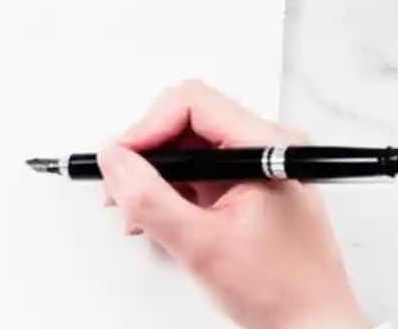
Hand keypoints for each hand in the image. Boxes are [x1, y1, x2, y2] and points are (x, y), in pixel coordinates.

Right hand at [99, 81, 367, 328]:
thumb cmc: (282, 292)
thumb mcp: (201, 245)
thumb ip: (150, 198)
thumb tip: (114, 160)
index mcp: (266, 147)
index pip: (193, 104)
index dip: (148, 128)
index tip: (122, 160)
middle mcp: (265, 147)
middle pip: (186, 121)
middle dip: (146, 154)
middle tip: (122, 189)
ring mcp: (257, 167)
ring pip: (187, 147)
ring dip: (154, 175)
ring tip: (136, 212)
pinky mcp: (248, 186)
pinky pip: (198, 170)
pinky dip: (170, 190)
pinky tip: (156, 218)